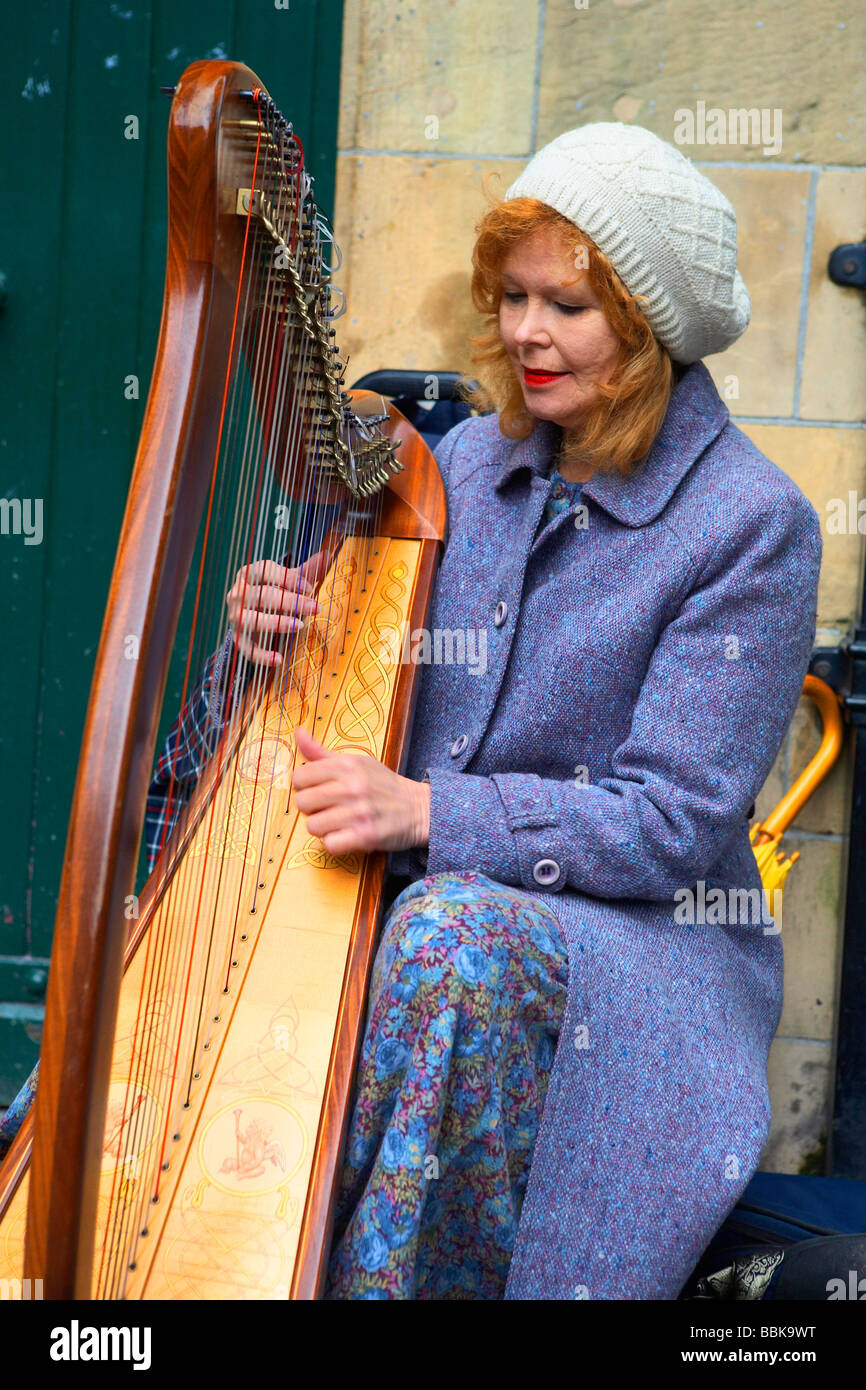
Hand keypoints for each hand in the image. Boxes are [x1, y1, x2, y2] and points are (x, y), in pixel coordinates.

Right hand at [225, 551, 329, 665]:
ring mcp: (235, 616)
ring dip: (276, 623)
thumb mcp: (289, 581)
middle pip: (261, 595)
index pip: (264, 570)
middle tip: (314, 607)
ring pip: (251, 620)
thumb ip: (306, 571)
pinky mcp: (238, 638)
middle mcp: (238, 593)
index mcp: (250, 574)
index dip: (286, 578)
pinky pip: (247, 648)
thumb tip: (327, 554)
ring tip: (299, 625)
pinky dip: (262, 655)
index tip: (308, 587)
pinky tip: (279, 659)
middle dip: (290, 601)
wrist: (254, 615)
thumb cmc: (275, 592)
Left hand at [291, 725, 430, 854]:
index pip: (299, 777)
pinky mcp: (365, 835)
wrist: (418, 807)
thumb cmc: (382, 784)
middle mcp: (352, 786)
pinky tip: (347, 835)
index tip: (319, 789)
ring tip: (340, 822)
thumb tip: (298, 732)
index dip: (305, 786)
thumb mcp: (355, 761)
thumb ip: (321, 752)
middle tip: (330, 807)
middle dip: (313, 808)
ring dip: (324, 828)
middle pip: (303, 802)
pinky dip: (336, 843)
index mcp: (346, 765)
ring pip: (312, 826)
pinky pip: (329, 844)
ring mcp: (358, 812)